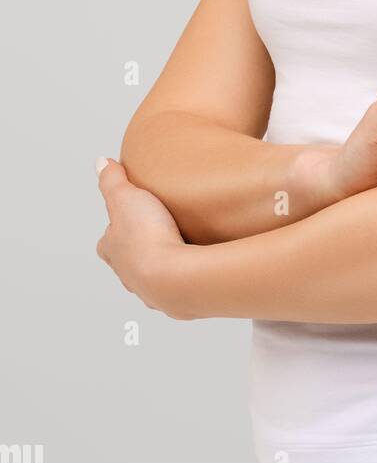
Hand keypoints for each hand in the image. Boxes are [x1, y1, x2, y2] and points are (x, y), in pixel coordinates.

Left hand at [95, 158, 191, 318]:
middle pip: (127, 260)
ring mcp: (147, 289)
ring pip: (148, 277)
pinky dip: (179, 278)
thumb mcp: (125, 197)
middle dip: (137, 250)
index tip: (129, 216)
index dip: (116, 227)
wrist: (172, 276)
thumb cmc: (146, 236)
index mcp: (112, 250)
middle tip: (155, 233)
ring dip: (159, 265)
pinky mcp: (172, 299)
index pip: (107, 239)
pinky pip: (173, 287)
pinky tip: (191, 268)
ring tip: (176, 250)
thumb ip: (113, 180)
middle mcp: (125, 273)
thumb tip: (100, 162)